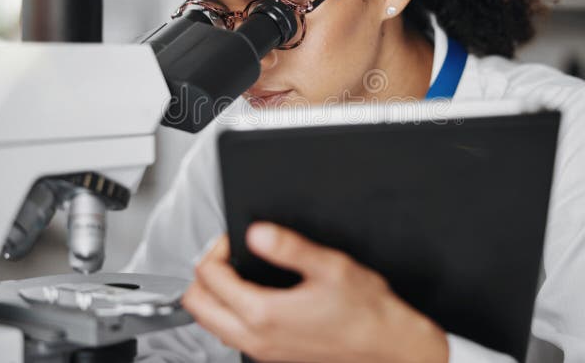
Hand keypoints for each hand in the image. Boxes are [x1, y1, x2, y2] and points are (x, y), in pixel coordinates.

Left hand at [182, 222, 449, 362]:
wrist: (387, 348)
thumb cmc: (366, 313)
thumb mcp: (330, 266)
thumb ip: (290, 247)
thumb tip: (257, 233)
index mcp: (264, 313)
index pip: (210, 276)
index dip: (217, 248)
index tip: (235, 239)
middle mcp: (256, 338)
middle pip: (196, 305)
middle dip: (205, 273)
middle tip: (228, 254)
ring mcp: (262, 352)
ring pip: (211, 324)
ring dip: (215, 295)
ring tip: (239, 272)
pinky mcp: (271, 357)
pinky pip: (232, 335)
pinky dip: (230, 313)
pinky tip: (257, 296)